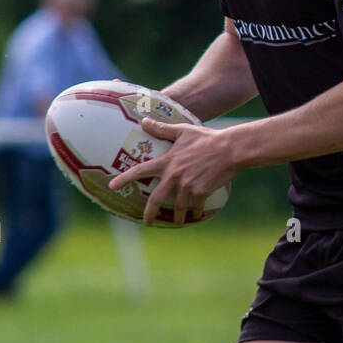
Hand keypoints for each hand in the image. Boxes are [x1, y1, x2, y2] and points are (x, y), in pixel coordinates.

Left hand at [108, 118, 236, 225]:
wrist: (230, 148)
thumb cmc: (206, 138)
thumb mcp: (183, 131)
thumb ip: (162, 129)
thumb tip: (144, 121)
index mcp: (167, 161)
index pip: (140, 170)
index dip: (124, 179)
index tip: (112, 187)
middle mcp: (174, 175)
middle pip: (156, 199)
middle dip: (149, 213)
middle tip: (146, 222)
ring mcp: (187, 185)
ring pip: (177, 207)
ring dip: (177, 217)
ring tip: (177, 222)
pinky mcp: (201, 192)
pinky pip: (195, 207)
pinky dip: (195, 212)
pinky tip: (196, 214)